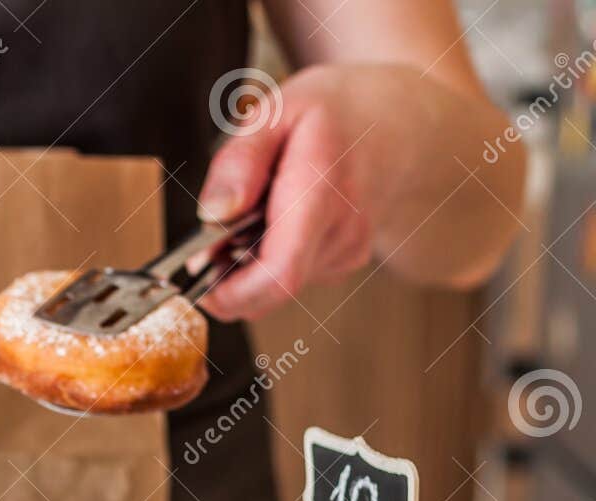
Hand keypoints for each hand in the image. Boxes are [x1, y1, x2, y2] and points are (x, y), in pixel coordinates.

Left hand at [197, 65, 386, 321]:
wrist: (399, 122)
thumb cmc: (334, 112)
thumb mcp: (276, 112)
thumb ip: (240, 162)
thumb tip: (213, 213)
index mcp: (322, 191)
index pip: (280, 272)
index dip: (231, 292)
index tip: (197, 281)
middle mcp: (343, 231)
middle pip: (272, 290)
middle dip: (227, 280)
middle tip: (204, 246)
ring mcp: (348, 251)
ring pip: (276, 287)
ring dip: (244, 267)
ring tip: (245, 217)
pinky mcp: (345, 261)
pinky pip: (290, 276)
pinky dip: (266, 260)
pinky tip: (272, 222)